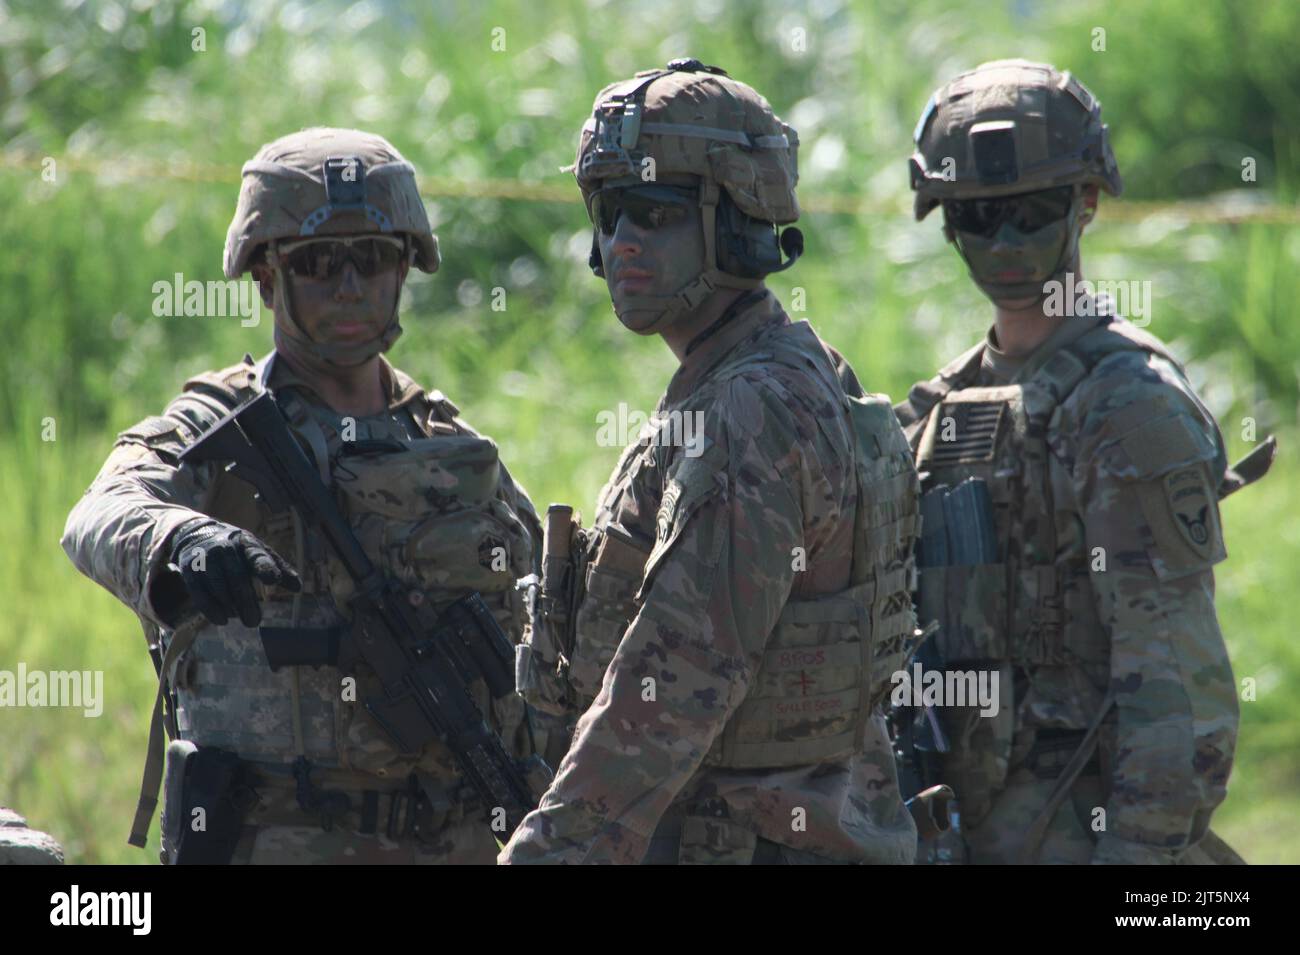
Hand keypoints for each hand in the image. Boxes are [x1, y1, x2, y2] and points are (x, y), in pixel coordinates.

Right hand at [167, 521, 301, 626]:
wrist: (197, 534)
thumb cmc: (237, 549)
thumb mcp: (257, 552)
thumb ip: (278, 568)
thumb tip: (298, 588)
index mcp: (246, 542)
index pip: (257, 554)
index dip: (265, 566)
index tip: (274, 580)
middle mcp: (225, 547)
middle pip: (237, 577)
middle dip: (246, 602)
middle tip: (254, 622)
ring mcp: (206, 558)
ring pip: (218, 587)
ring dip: (230, 607)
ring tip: (241, 618)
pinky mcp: (190, 569)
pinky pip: (199, 593)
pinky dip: (211, 609)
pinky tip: (222, 620)